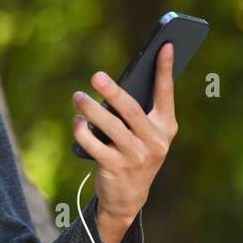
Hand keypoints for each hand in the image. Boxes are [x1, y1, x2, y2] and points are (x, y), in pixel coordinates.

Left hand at [72, 41, 177, 223]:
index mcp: (165, 127)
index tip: (165, 45)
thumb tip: (112, 85)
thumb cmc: (135, 153)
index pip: (166, 93)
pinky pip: (94, 144)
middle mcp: (154, 141)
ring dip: (89, 109)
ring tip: (77, 97)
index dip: (165, 69)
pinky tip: (77, 122)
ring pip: (109, 126)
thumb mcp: (145, 135)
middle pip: (130, 109)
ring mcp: (135, 156)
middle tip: (95, 76)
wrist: (129, 197)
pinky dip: (82, 131)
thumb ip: (137, 112)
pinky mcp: (115, 167)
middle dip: (112, 91)